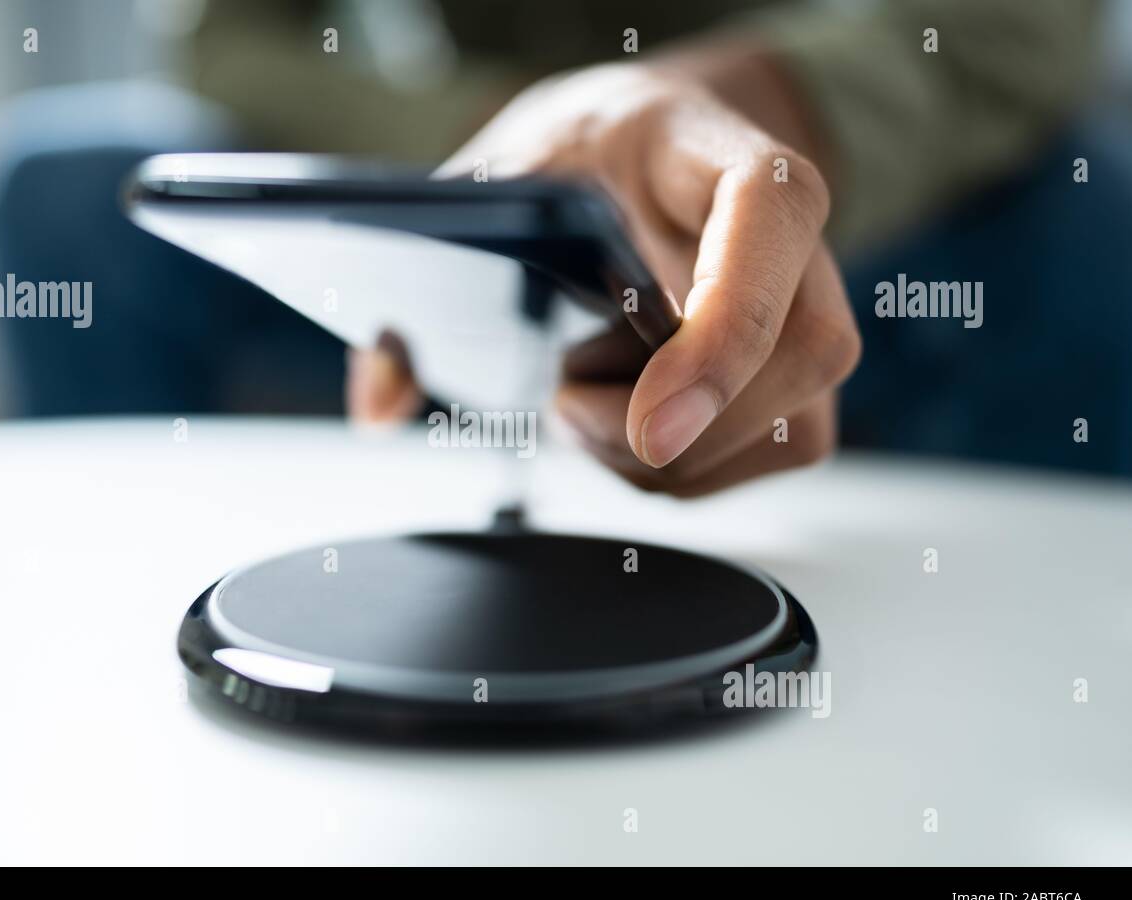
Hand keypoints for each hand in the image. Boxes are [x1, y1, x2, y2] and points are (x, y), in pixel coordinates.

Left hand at [348, 60, 860, 495]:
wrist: (641, 145)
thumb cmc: (579, 157)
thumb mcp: (493, 184)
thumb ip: (434, 279)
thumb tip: (378, 407)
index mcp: (714, 152)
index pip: (773, 219)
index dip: (726, 331)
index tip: (651, 421)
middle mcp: (785, 235)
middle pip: (803, 355)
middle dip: (679, 427)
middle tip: (564, 401)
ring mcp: (804, 306)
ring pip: (792, 428)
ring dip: (672, 456)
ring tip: (583, 398)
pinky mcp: (797, 374)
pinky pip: (773, 456)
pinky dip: (685, 470)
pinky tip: (623, 420)